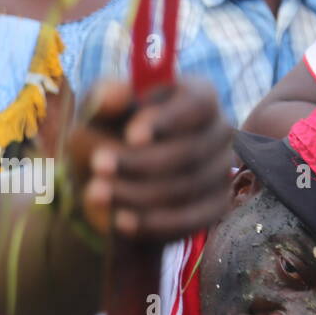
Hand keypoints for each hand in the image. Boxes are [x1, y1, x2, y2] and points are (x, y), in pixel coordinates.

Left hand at [69, 79, 231, 240]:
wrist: (108, 184)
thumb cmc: (103, 135)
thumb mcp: (94, 115)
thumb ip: (102, 100)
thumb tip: (118, 92)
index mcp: (195, 94)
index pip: (199, 102)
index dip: (168, 120)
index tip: (131, 136)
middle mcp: (217, 130)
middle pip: (191, 149)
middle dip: (139, 162)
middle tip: (98, 165)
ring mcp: (221, 170)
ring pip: (186, 187)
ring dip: (137, 193)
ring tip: (96, 192)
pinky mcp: (215, 207)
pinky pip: (190, 219)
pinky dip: (153, 222)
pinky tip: (121, 221)